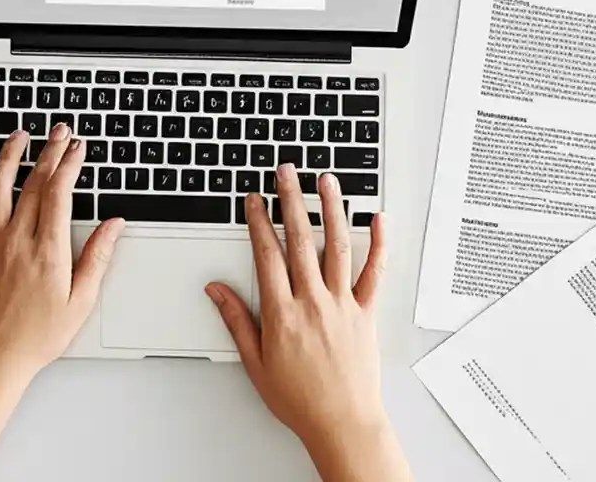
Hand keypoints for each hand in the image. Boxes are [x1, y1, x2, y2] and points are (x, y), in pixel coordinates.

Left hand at [0, 123, 123, 481]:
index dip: (70, 164)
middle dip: (50, 151)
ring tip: (19, 134)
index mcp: (48, 251)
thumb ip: (98, 258)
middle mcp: (16, 239)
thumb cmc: (34, 337)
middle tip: (60, 132)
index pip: (59, 193)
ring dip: (9, 155)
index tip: (78, 148)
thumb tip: (114, 226)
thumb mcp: (81, 302)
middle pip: (33, 182)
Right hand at [206, 165, 408, 481]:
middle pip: (299, 240)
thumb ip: (236, 320)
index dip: (259, 223)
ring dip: (331, 209)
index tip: (254, 199)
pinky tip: (378, 219)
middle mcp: (313, 302)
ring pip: (336, 246)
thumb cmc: (299, 399)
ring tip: (326, 180)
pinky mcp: (366, 312)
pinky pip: (374, 272)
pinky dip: (379, 243)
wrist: (342, 422)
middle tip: (286, 172)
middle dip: (291, 200)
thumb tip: (216, 290)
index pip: (267, 255)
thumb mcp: (255, 362)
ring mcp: (342, 304)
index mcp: (281, 313)